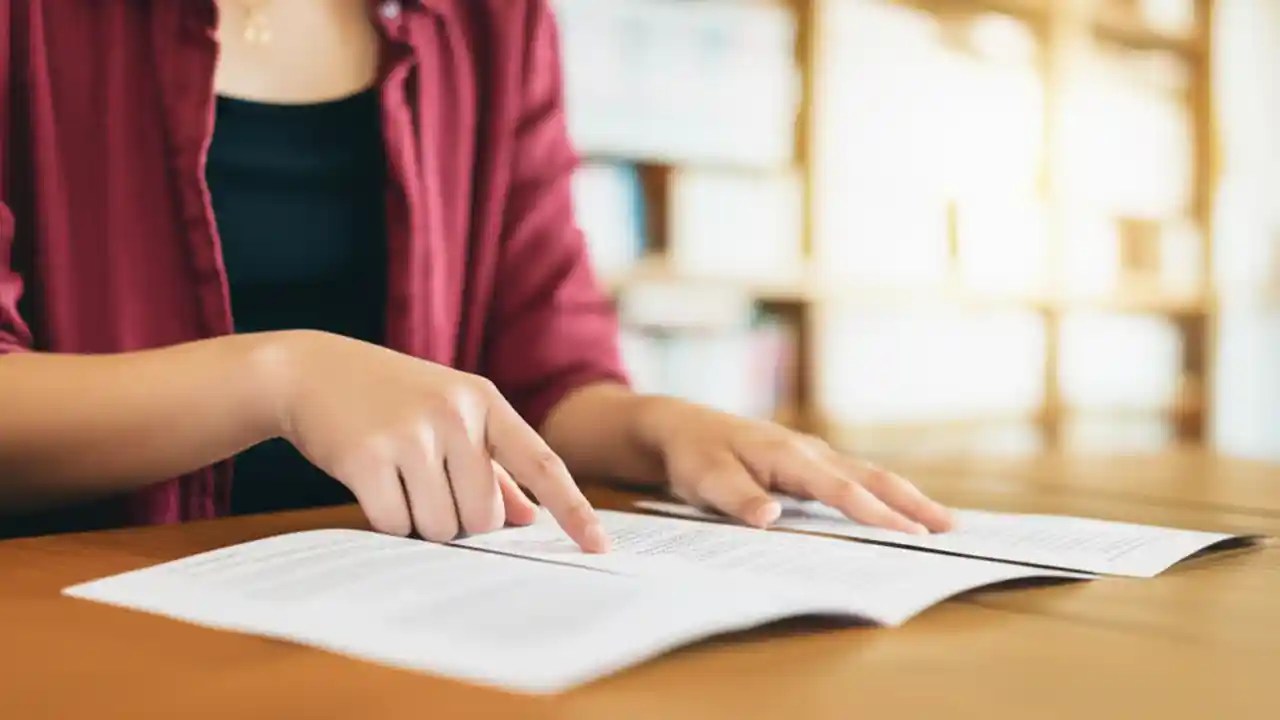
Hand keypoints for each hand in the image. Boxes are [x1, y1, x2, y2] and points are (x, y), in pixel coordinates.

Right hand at [254, 331, 608, 550]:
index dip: (575, 509)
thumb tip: (530, 517)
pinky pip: (396, 524)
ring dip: (421, 520)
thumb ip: (493, 464)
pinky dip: (387, 519)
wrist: (310, 371)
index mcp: (484, 401)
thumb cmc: (390, 398)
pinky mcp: (368, 457)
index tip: (601, 547)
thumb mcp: (449, 413)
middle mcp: (455, 413)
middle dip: (461, 520)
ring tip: (398, 477)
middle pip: (484, 515)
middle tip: (429, 486)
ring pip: (441, 526)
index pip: (543, 463)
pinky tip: (372, 482)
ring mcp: (411, 433)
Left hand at [633, 399, 952, 533]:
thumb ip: (739, 499)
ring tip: (941, 521)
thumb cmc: (693, 455)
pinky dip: (883, 490)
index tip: (911, 535)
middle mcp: (808, 450)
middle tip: (951, 528)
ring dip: (904, 496)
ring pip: (868, 474)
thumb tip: (772, 519)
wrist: (680, 426)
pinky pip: (854, 475)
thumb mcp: (705, 481)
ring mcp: (811, 453)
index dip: (876, 514)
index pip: (842, 490)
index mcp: (788, 455)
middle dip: (911, 503)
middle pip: (871, 476)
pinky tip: (897, 506)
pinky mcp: (807, 459)